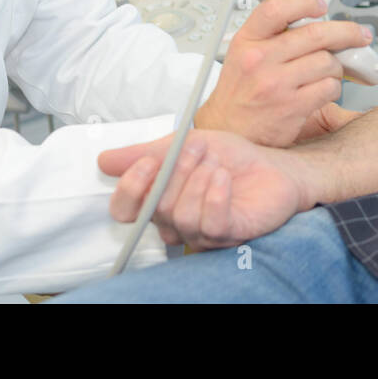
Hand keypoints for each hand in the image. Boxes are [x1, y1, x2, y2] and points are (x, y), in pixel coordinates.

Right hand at [98, 130, 313, 249]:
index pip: (125, 211)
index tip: (148, 161)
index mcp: (160, 201)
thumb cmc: (229, 157)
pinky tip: (223, 178)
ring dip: (197, 180)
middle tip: (198, 147)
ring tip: (216, 163)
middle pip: (156, 208)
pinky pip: (211, 224)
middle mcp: (175, 223)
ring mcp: (202, 233)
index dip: (130, 188)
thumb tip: (104, 159)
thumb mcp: (184, 143)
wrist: (273, 165)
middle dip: (176, 170)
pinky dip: (214, 196)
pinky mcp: (230, 235)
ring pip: (181, 217)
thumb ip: (146, 152)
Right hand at [195, 0, 373, 146]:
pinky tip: (323, 91)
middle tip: (359, 35)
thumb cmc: (240, 94)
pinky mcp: (291, 107)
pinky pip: (329, 87)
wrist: (229, 132)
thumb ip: (273, 37)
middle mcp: (260, 59)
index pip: (277, 8)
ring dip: (336, 67)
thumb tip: (317, 24)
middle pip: (316, 33)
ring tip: (328, 73)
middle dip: (347, 32)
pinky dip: (333, 88)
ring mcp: (276, 83)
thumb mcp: (243, 55)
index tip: (321, 6)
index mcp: (247, 40)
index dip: (305, 1)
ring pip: (327, 62)